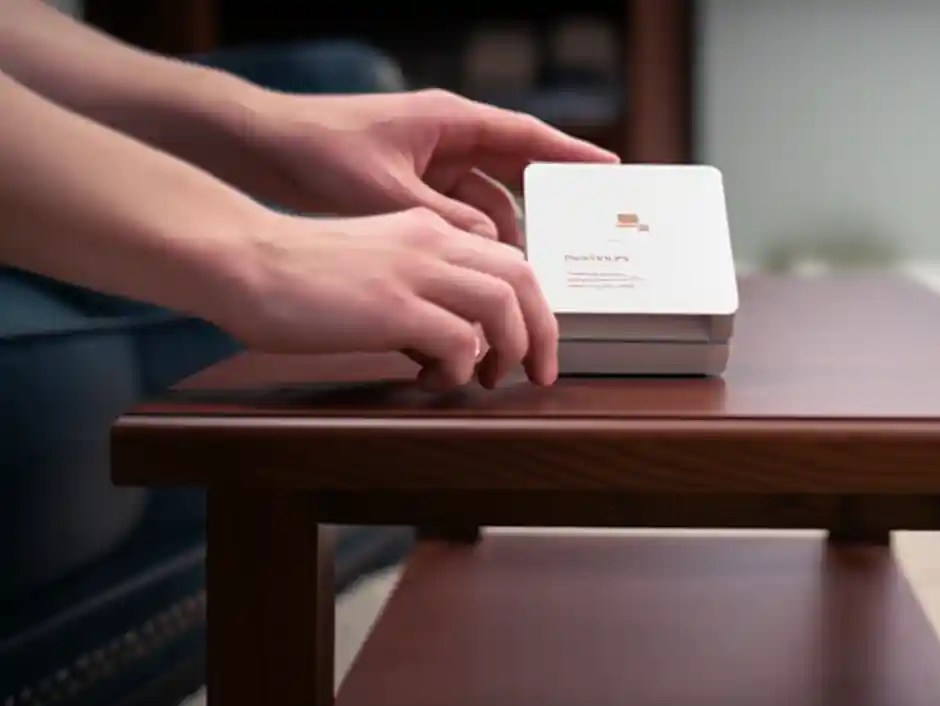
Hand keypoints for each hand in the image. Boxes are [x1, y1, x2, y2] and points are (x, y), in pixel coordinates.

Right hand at [216, 207, 556, 389]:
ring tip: (486, 379)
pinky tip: (429, 380)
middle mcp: (431, 242)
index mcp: (427, 229)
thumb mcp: (373, 268)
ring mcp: (414, 271)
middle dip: (543, 332)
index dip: (530, 306)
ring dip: (510, 351)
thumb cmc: (295, 274)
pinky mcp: (393, 307)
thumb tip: (449, 345)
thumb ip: (417, 294)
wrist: (242, 259)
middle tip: (539, 373)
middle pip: (523, 278)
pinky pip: (460, 341)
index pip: (508, 260)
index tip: (527, 342)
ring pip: (504, 304)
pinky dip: (458, 370)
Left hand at [253, 89, 617, 244]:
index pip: (526, 137)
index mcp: (449, 122)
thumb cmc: (320, 152)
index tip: (609, 169)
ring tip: (518, 278)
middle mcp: (447, 138)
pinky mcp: (411, 187)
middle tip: (573, 238)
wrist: (260, 148)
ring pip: (485, 203)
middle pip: (513, 173)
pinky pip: (458, 215)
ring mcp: (430, 163)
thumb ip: (447, 220)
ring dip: (499, 238)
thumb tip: (494, 249)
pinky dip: (469, 242)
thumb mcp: (389, 191)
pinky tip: (475, 274)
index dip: (570, 155)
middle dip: (541, 207)